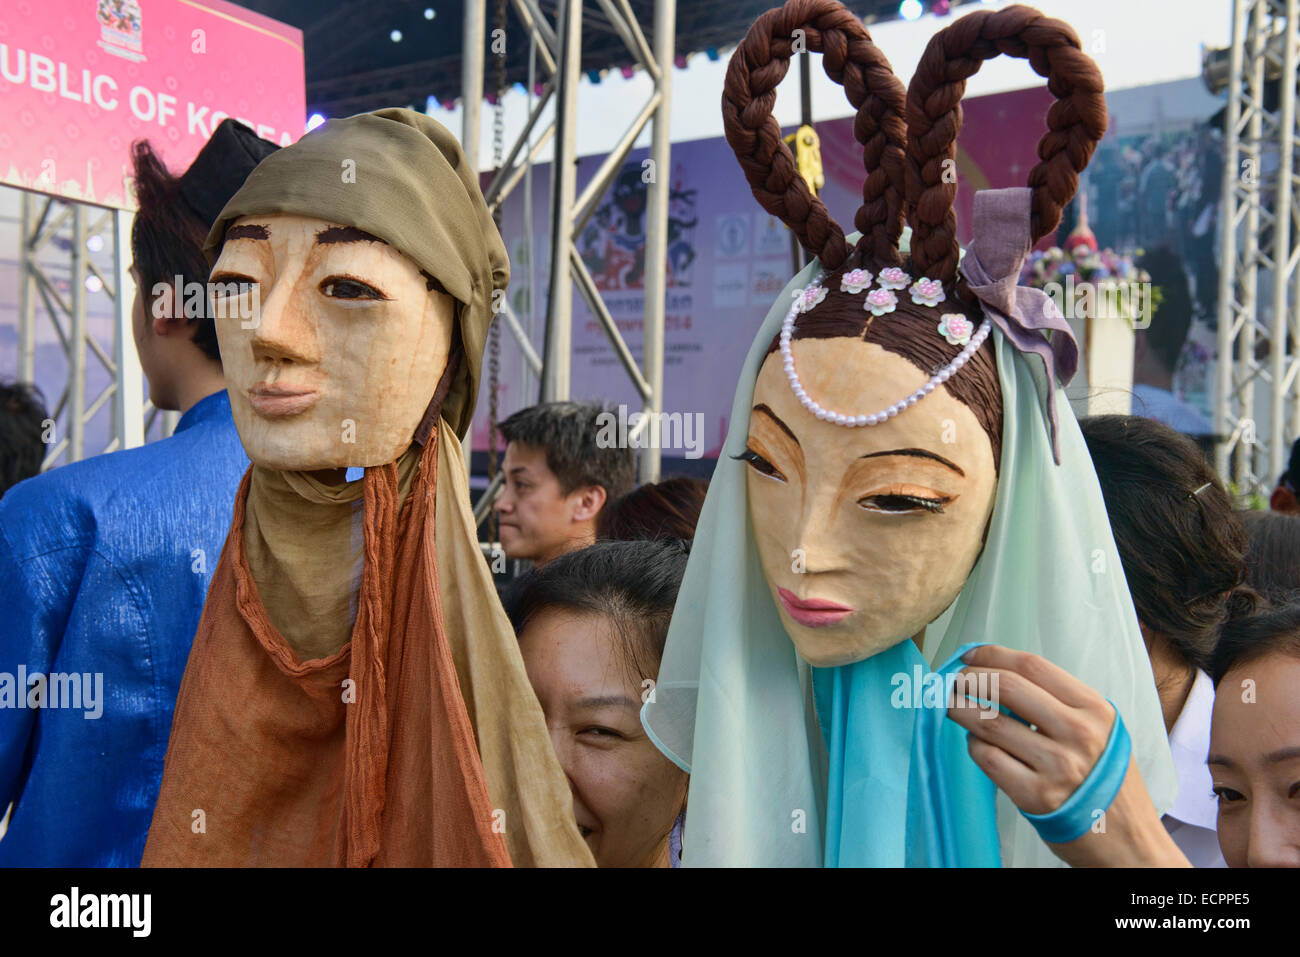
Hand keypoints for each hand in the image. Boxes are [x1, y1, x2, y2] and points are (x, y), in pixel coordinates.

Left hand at [946, 644, 1189, 867]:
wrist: (1129, 841)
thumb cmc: (1105, 780)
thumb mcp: (1099, 730)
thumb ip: (1057, 703)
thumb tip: (995, 674)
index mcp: (1095, 709)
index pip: (1032, 666)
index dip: (992, 655)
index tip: (968, 654)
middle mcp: (1079, 733)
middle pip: (1006, 686)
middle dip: (969, 678)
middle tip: (952, 681)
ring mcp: (1058, 766)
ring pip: (989, 722)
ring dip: (960, 709)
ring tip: (951, 706)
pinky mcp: (1037, 796)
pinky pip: (987, 758)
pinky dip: (973, 746)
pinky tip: (977, 745)